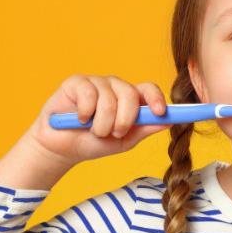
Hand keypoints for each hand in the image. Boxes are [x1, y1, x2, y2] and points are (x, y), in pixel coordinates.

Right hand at [24, 74, 168, 165]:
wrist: (63, 149)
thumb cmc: (93, 143)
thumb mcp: (124, 141)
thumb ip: (144, 130)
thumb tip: (168, 122)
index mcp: (129, 100)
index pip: (148, 89)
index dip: (156, 98)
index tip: (160, 113)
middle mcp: (115, 87)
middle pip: (130, 94)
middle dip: (125, 119)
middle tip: (115, 133)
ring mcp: (96, 83)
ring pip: (109, 98)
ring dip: (102, 123)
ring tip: (93, 130)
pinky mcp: (76, 83)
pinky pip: (89, 94)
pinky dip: (85, 113)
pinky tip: (79, 119)